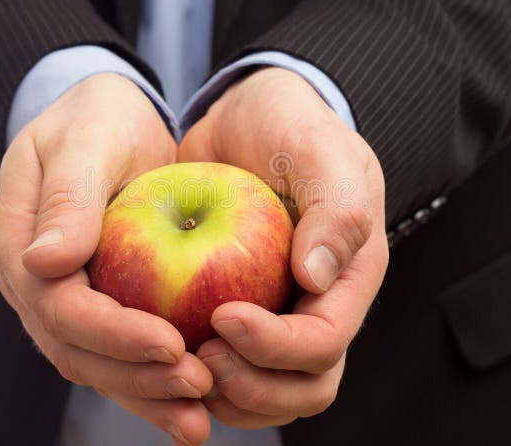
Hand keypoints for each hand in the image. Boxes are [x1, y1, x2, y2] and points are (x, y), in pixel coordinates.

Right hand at [0, 74, 213, 445]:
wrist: (108, 117)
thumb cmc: (97, 117)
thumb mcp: (86, 140)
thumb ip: (68, 196)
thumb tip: (44, 262)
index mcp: (17, 240)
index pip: (58, 304)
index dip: (112, 333)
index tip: (172, 344)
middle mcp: (32, 280)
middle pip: (74, 349)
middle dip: (134, 378)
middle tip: (197, 388)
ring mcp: (60, 297)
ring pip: (94, 364)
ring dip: (145, 395)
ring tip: (198, 419)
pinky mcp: (94, 304)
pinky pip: (117, 354)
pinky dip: (150, 383)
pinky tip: (191, 407)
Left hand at [179, 67, 388, 428]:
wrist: (246, 116)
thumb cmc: (288, 124)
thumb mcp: (318, 148)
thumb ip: (335, 208)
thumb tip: (315, 277)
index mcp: (348, 276)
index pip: (324, 343)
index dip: (276, 347)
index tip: (222, 316)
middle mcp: (318, 305)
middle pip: (303, 387)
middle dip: (252, 387)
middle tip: (198, 357)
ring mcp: (280, 313)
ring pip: (267, 391)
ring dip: (226, 395)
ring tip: (179, 365)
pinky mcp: (240, 310)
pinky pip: (228, 365)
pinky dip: (198, 372)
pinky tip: (162, 353)